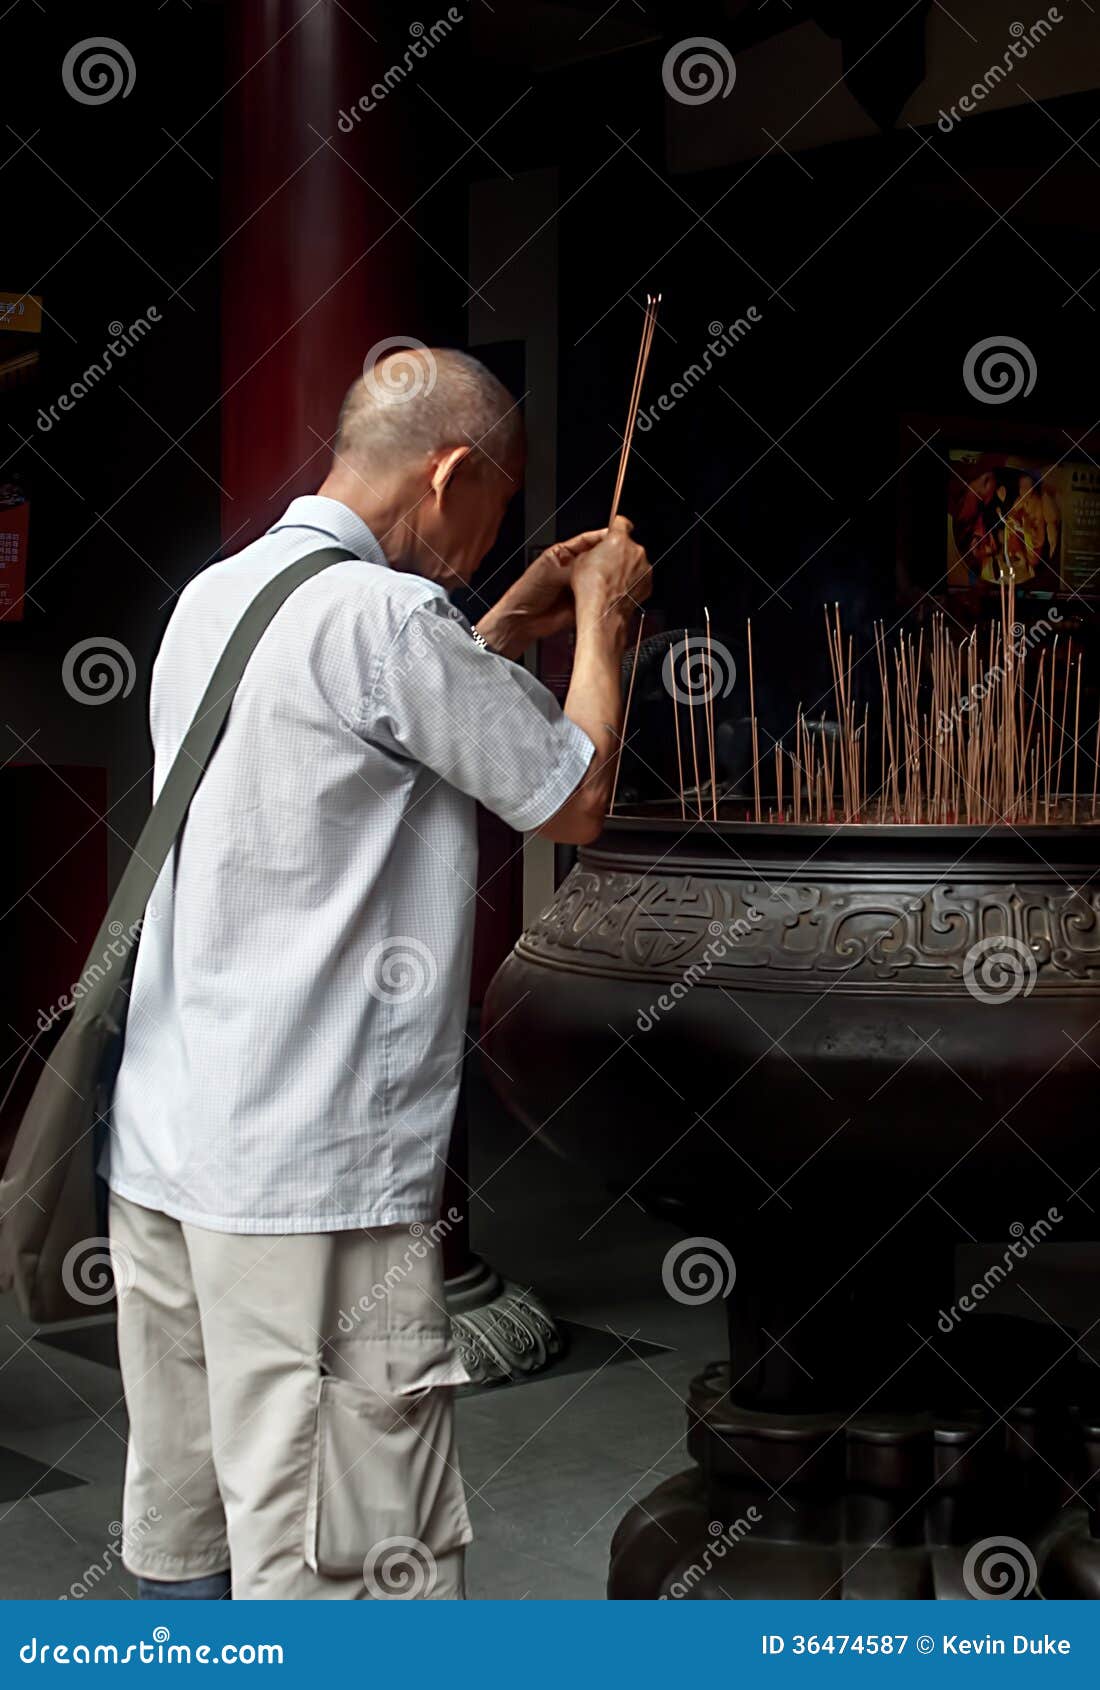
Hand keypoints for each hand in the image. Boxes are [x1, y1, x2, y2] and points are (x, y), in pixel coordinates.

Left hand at [475, 528, 606, 654]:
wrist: (521, 620)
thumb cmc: (527, 591)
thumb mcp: (551, 571)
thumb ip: (574, 566)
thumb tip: (595, 561)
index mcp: (563, 554)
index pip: (588, 541)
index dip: (603, 538)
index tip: (617, 537)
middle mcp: (574, 569)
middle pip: (598, 559)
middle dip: (609, 559)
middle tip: (621, 559)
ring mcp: (579, 587)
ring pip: (600, 579)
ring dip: (608, 579)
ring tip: (618, 577)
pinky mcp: (583, 603)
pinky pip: (598, 598)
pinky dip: (604, 597)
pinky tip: (610, 594)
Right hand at [571, 516, 651, 633]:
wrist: (603, 613)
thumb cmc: (592, 589)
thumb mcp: (580, 560)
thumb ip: (593, 549)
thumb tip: (595, 551)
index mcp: (618, 540)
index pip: (621, 522)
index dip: (616, 526)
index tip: (615, 529)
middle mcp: (635, 551)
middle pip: (628, 545)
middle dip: (618, 552)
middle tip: (605, 565)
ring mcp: (644, 568)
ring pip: (635, 562)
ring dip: (625, 567)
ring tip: (610, 581)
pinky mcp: (647, 583)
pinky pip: (639, 577)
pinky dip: (631, 581)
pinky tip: (618, 589)